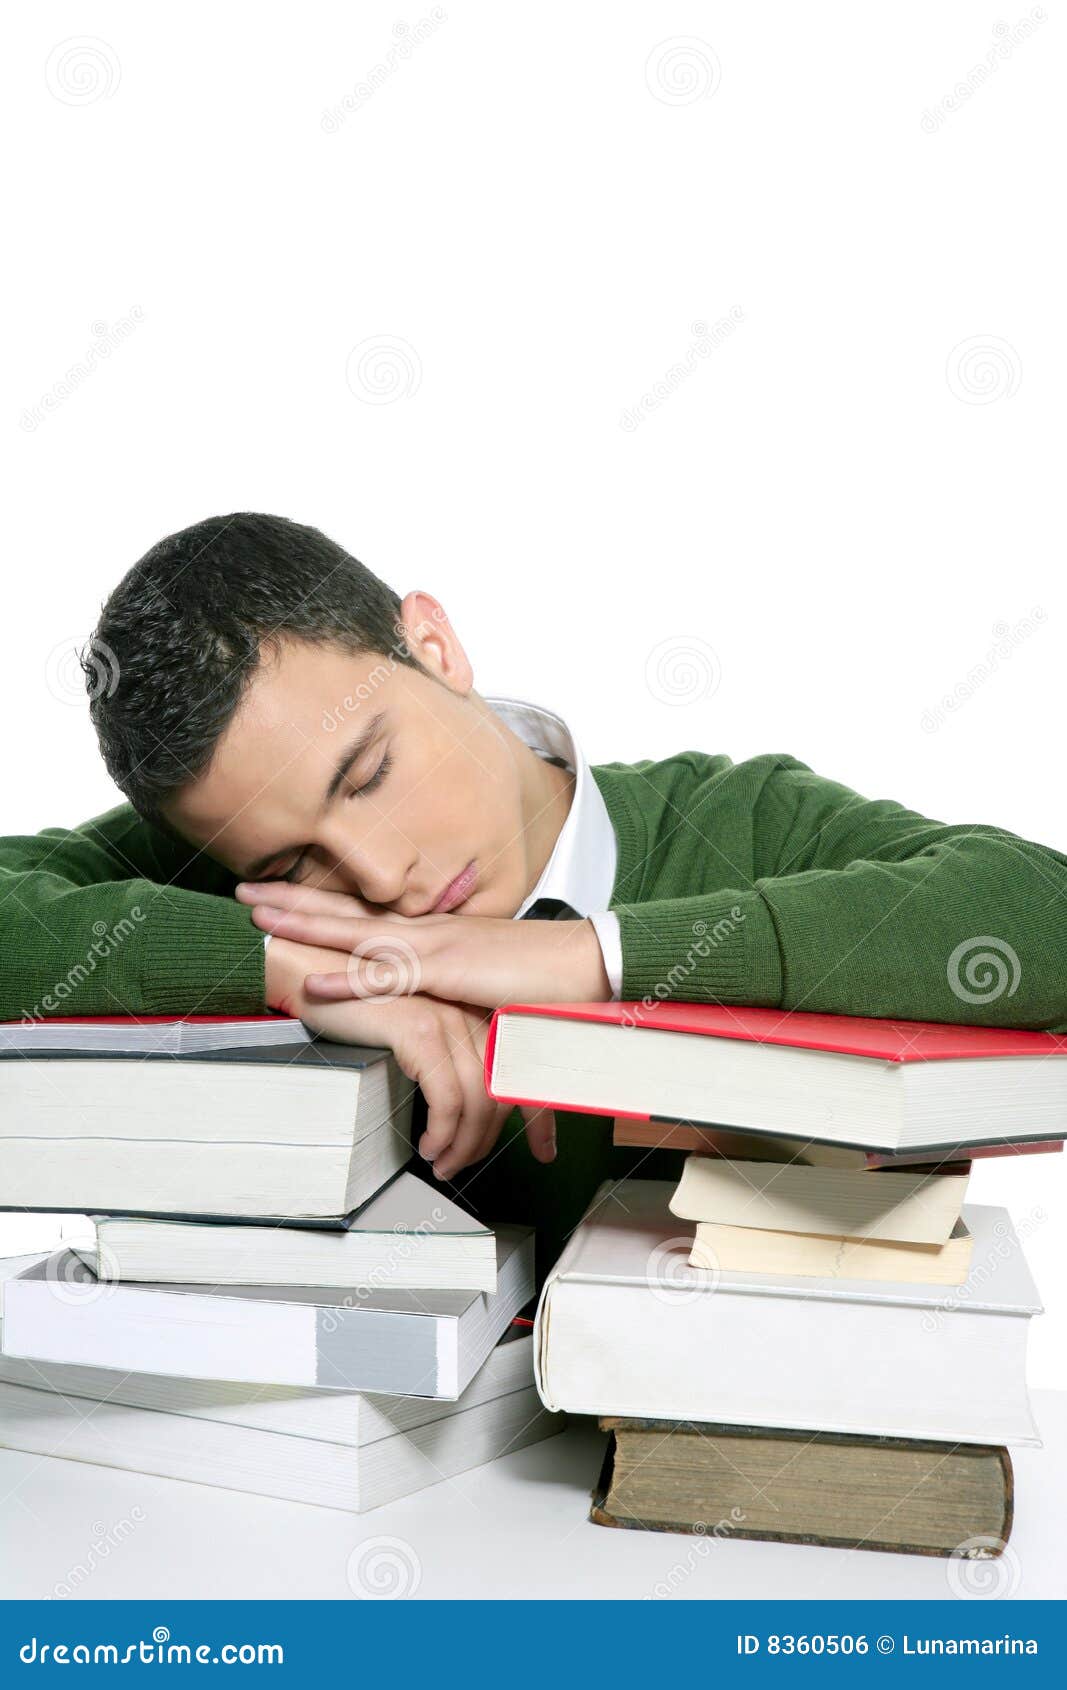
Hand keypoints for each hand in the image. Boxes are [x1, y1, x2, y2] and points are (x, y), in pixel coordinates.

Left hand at [241, 880, 611, 1008]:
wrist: (590, 967)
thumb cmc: (543, 982)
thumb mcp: (482, 986)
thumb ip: (449, 993)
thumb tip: (427, 1009)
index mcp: (433, 934)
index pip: (364, 912)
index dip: (319, 902)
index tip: (278, 895)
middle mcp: (427, 932)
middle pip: (346, 909)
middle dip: (292, 899)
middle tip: (243, 889)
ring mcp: (436, 948)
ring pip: (356, 932)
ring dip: (305, 922)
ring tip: (258, 915)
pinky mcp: (451, 974)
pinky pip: (391, 979)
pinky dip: (351, 981)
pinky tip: (315, 981)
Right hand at [265, 936, 555, 1180]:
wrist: (311, 964)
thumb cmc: (358, 998)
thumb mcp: (416, 1027)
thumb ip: (447, 1054)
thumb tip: (464, 1105)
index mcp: (475, 1006)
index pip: (522, 1067)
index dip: (539, 1115)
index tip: (543, 1148)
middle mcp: (470, 1010)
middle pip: (504, 1087)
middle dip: (492, 1138)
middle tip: (467, 1164)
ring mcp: (448, 1018)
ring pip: (479, 1098)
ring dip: (464, 1143)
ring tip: (445, 1163)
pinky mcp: (421, 1030)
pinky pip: (446, 1097)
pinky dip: (443, 1131)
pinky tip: (431, 1145)